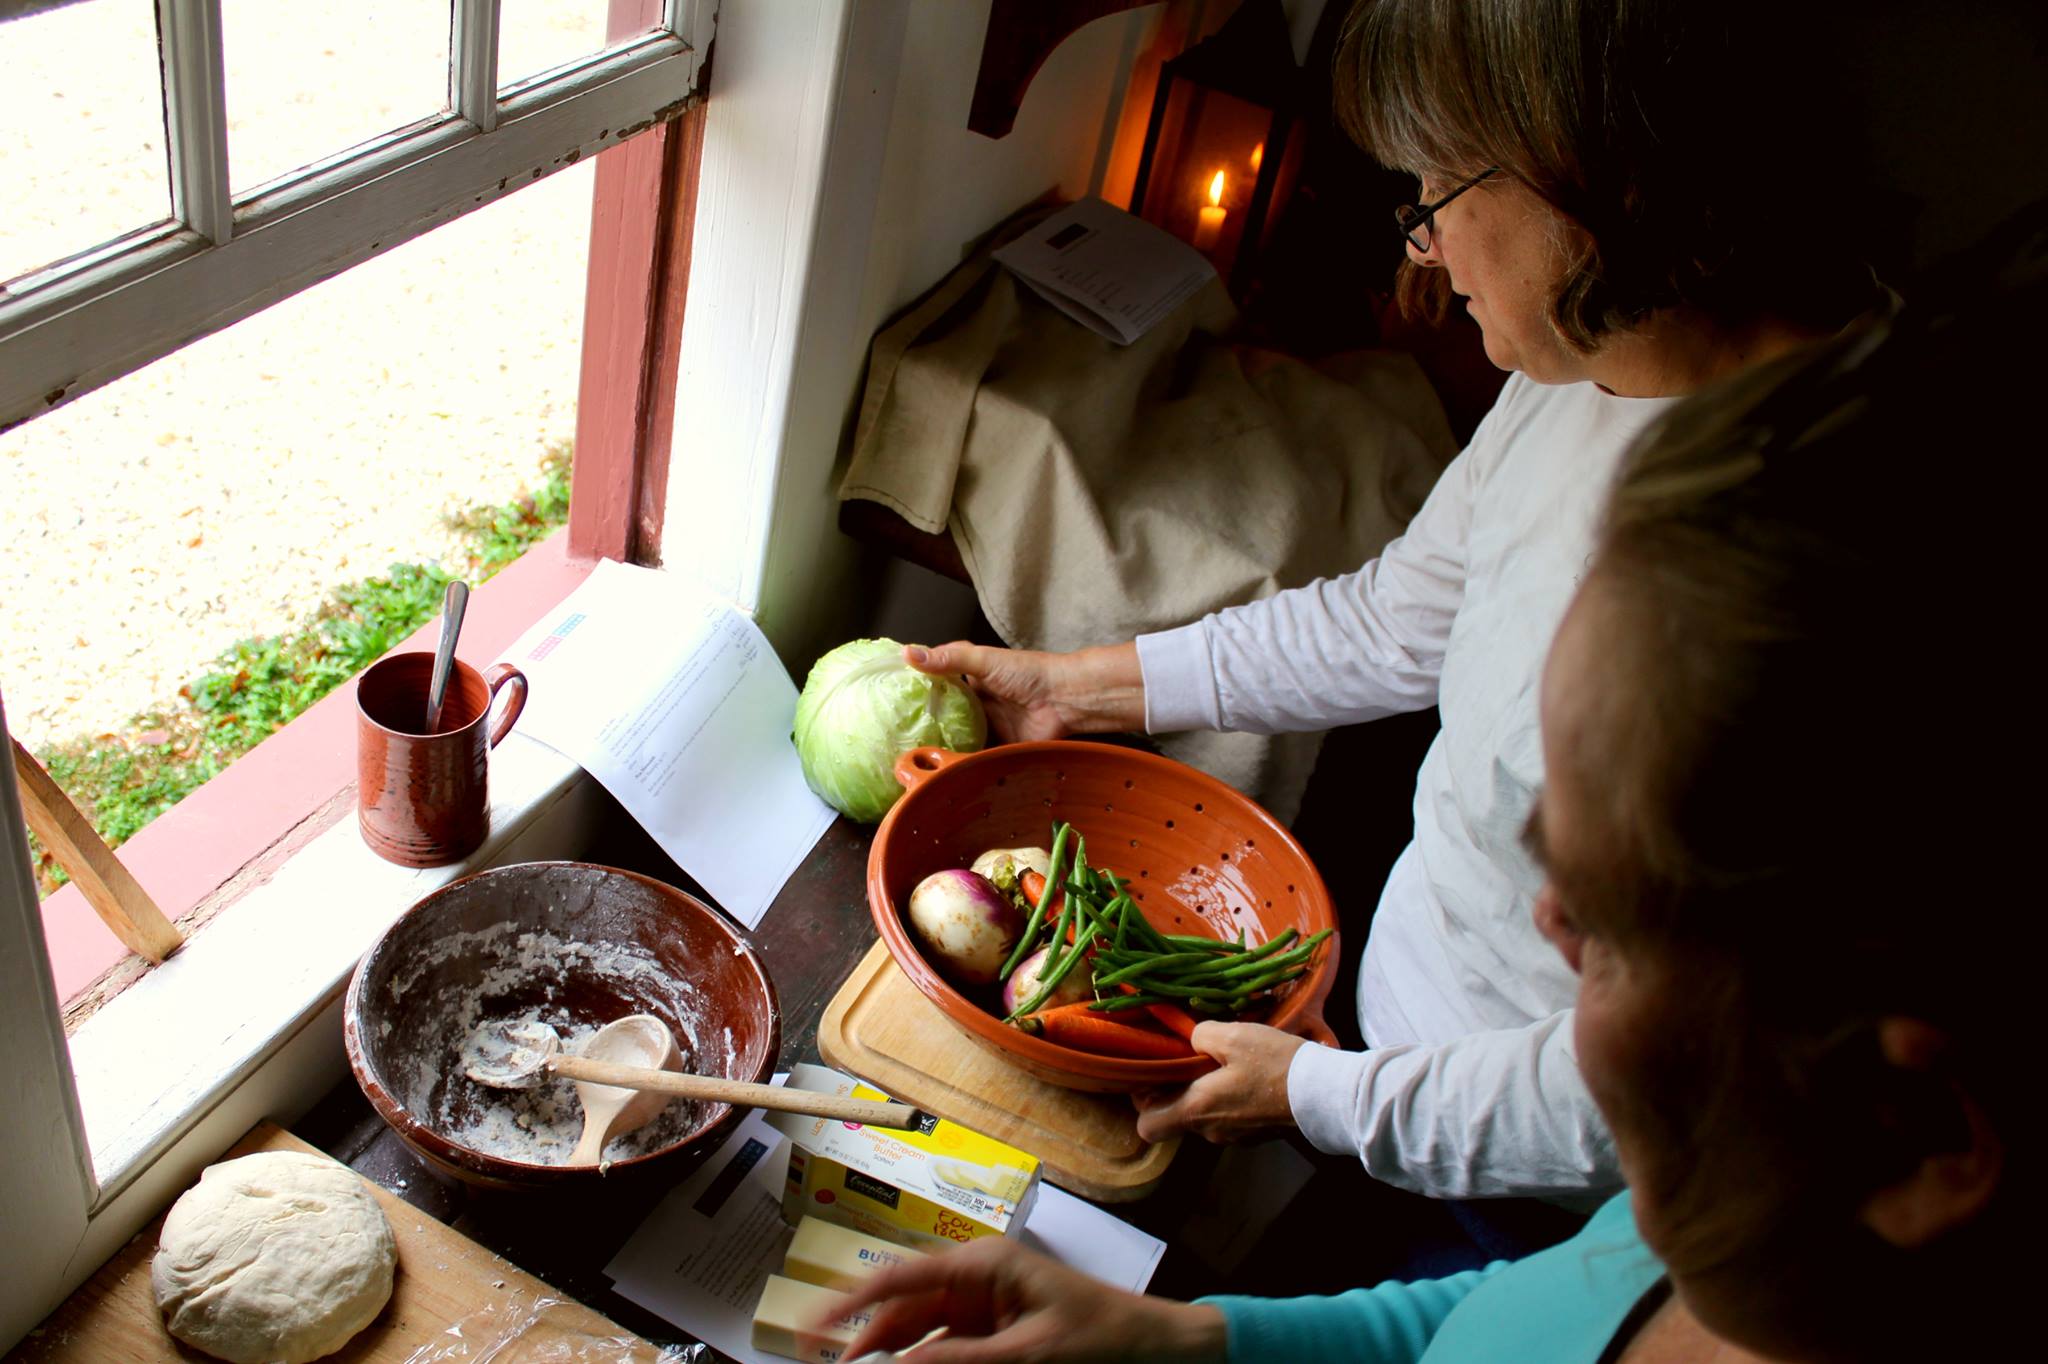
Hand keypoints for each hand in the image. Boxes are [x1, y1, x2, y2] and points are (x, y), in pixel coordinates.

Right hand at [829, 1234, 1226, 1363]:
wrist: (1158, 1349)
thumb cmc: (1105, 1337)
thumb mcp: (1034, 1353)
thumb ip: (965, 1360)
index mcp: (984, 1265)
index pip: (902, 1278)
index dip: (851, 1300)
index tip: (813, 1323)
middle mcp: (977, 1282)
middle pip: (903, 1312)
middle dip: (865, 1340)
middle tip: (823, 1363)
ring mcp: (984, 1311)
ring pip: (919, 1337)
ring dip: (892, 1357)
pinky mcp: (994, 1338)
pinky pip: (946, 1352)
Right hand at [904, 642, 1144, 742]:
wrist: (1065, 700)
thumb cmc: (1028, 672)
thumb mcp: (983, 660)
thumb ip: (948, 660)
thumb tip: (907, 653)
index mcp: (970, 680)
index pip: (936, 686)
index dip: (916, 694)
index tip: (888, 703)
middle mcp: (976, 704)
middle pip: (944, 716)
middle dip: (924, 726)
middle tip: (894, 737)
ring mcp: (986, 727)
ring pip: (957, 739)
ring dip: (941, 747)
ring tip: (910, 757)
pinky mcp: (998, 748)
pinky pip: (975, 758)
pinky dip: (961, 763)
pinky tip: (940, 771)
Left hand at [1132, 1021, 1310, 1144]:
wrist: (1325, 1094)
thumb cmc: (1275, 1065)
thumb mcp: (1234, 1036)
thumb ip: (1201, 1036)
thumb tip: (1193, 1040)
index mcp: (1197, 1110)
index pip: (1148, 1126)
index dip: (1143, 1102)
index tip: (1155, 1075)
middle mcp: (1211, 1131)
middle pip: (1176, 1118)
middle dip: (1177, 1091)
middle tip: (1189, 1060)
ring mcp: (1234, 1137)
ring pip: (1204, 1116)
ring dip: (1206, 1093)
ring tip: (1222, 1062)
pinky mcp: (1255, 1135)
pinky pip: (1229, 1117)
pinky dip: (1229, 1099)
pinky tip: (1246, 1074)